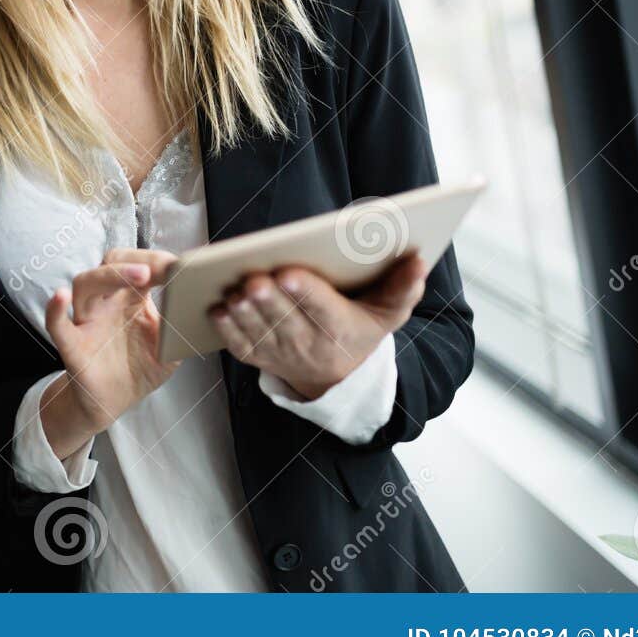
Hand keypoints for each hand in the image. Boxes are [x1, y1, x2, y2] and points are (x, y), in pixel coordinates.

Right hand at [42, 248, 180, 450]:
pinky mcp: (73, 346)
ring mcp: (87, 321)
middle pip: (109, 264)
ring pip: (85, 284)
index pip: (138, 264)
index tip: (182, 266)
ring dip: (109, 275)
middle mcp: (106, 301)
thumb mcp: (170, 344)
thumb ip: (183, 323)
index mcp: (131, 296)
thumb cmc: (141, 367)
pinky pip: (58, 325)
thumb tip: (201, 302)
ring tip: (139, 276)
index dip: (157, 260)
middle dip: (134, 261)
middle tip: (160, 269)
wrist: (117, 402)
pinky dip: (55, 310)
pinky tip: (60, 297)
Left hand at [208, 253, 428, 399]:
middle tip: (253, 278)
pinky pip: (240, 346)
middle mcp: (309, 346)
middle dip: (268, 300)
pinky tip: (218, 308)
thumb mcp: (388, 312)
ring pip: (259, 332)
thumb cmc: (360, 329)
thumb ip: (403, 287)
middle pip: (286, 321)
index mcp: (341, 330)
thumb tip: (419, 261)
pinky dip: (227, 329)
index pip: (324, 310)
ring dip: (244, 312)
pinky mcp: (259, 357)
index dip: (306, 292)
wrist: (338, 375)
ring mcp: (281, 354)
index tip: (288, 272)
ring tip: (233, 291)